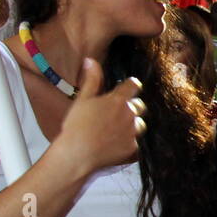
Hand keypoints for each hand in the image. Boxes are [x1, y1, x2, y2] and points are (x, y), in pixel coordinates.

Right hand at [56, 59, 146, 176]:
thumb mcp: (82, 99)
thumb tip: (91, 61)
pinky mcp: (133, 150)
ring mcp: (133, 134)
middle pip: (139, 106)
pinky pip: (136, 144)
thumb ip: (92, 80)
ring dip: (132, 126)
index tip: (126, 89)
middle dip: (131, 108)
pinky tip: (114, 145)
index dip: (130, 86)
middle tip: (114, 115)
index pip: (134, 85)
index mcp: (118, 100)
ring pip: (140, 126)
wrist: (76, 155)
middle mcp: (130, 116)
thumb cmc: (76, 127)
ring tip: (114, 132)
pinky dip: (128, 144)